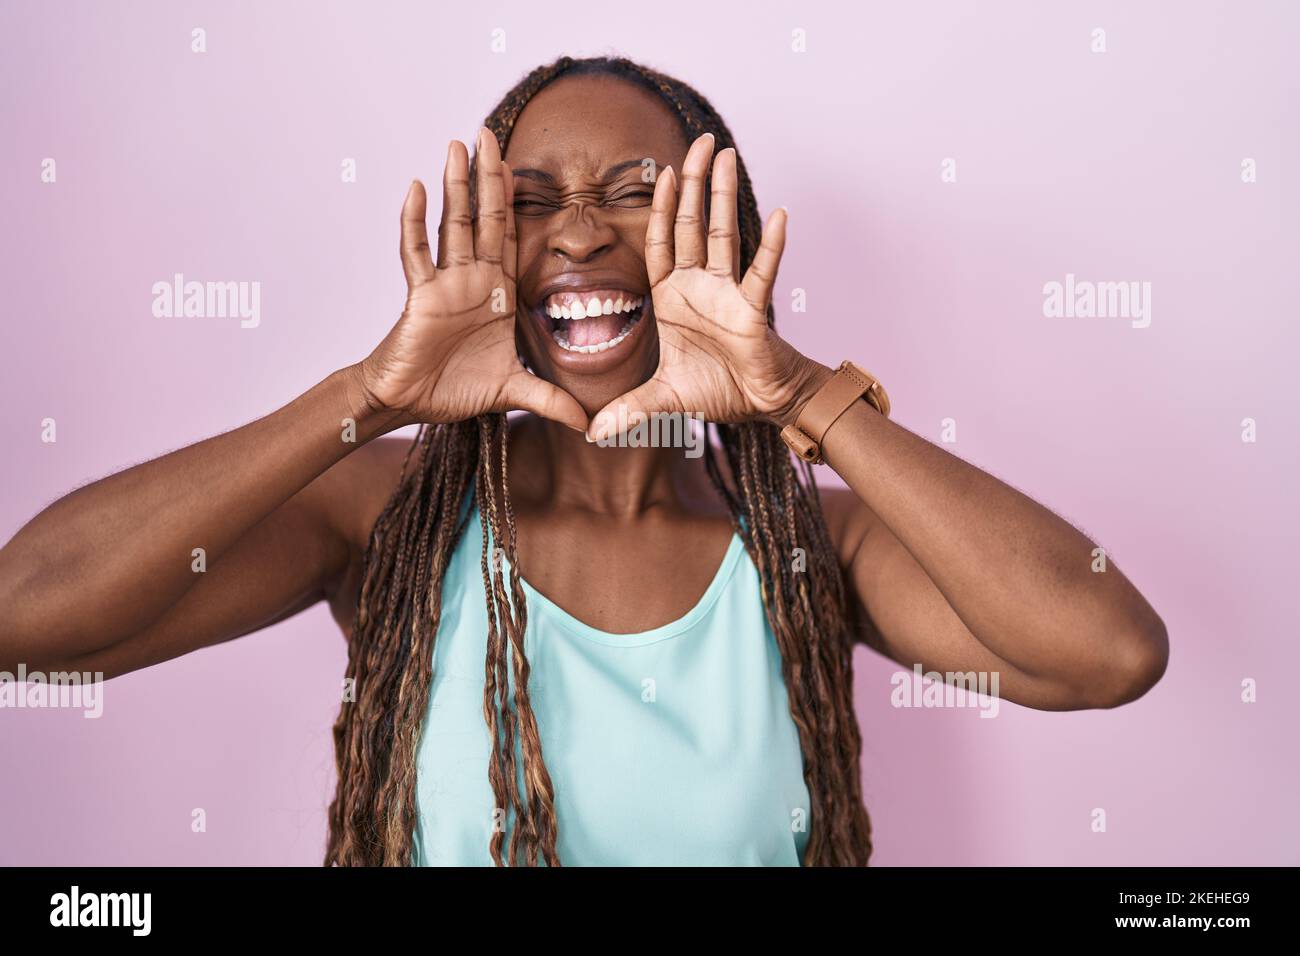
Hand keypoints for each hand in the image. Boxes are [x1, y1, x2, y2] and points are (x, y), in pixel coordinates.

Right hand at [355, 128, 587, 431]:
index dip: (514, 205)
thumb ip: (550, 400)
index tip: (522, 167)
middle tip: (489, 134)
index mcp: (495, 293)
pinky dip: (416, 221)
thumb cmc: (454, 390)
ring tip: (458, 144)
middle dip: (486, 178)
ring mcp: (445, 283)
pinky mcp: (420, 295)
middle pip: (481, 218)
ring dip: (455, 185)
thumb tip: (589, 426)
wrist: (410, 403)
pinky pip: (416, 252)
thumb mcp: (514, 392)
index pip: (508, 238)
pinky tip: (418, 187)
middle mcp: (471, 280)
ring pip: (452, 224)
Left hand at [587, 133, 819, 440]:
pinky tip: (778, 214)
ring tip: (727, 154)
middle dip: (693, 183)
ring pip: (724, 235)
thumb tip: (591, 435)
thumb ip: (628, 410)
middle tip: (699, 141)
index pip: (663, 242)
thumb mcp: (662, 399)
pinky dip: (771, 245)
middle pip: (694, 225)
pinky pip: (762, 272)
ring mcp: (728, 294)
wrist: (758, 404)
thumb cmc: (716, 389)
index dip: (661, 209)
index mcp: (674, 297)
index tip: (660, 173)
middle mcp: (700, 286)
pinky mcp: (753, 310)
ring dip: (724, 194)